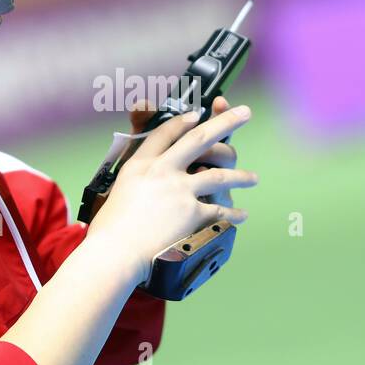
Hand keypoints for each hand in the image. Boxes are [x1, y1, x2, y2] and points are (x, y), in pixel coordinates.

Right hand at [92, 101, 257, 284]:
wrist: (116, 252)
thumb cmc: (111, 227)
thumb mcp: (117, 189)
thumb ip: (136, 176)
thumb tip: (153, 175)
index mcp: (140, 164)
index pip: (165, 133)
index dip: (183, 121)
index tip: (198, 114)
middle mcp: (162, 171)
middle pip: (200, 138)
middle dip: (226, 122)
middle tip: (245, 112)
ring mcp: (180, 191)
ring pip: (219, 175)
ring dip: (240, 176)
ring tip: (253, 179)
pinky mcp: (192, 214)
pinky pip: (220, 210)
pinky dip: (234, 213)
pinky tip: (242, 215)